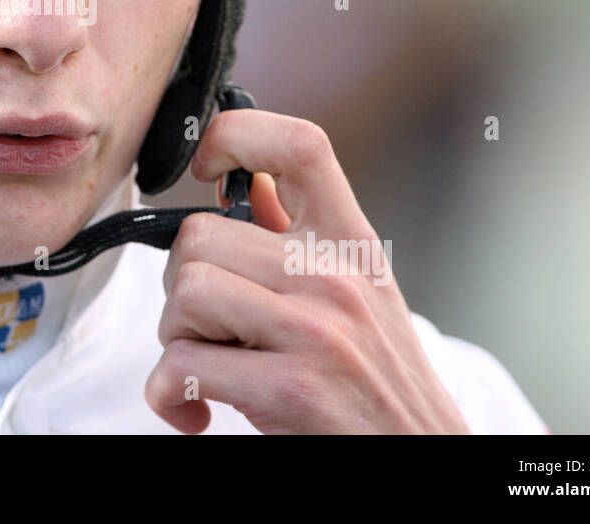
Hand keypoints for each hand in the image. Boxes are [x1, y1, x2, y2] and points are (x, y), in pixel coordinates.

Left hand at [145, 109, 470, 433]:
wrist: (420, 457)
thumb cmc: (373, 382)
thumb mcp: (359, 294)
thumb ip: (302, 241)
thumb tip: (237, 184)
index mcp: (351, 244)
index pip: (299, 143)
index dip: (235, 133)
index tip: (205, 168)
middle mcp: (337, 277)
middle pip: (199, 234)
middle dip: (180, 286)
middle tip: (207, 326)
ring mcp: (317, 331)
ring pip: (185, 292)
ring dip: (175, 338)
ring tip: (209, 364)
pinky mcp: (292, 389)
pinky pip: (181, 366)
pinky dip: (169, 396)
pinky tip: (198, 410)